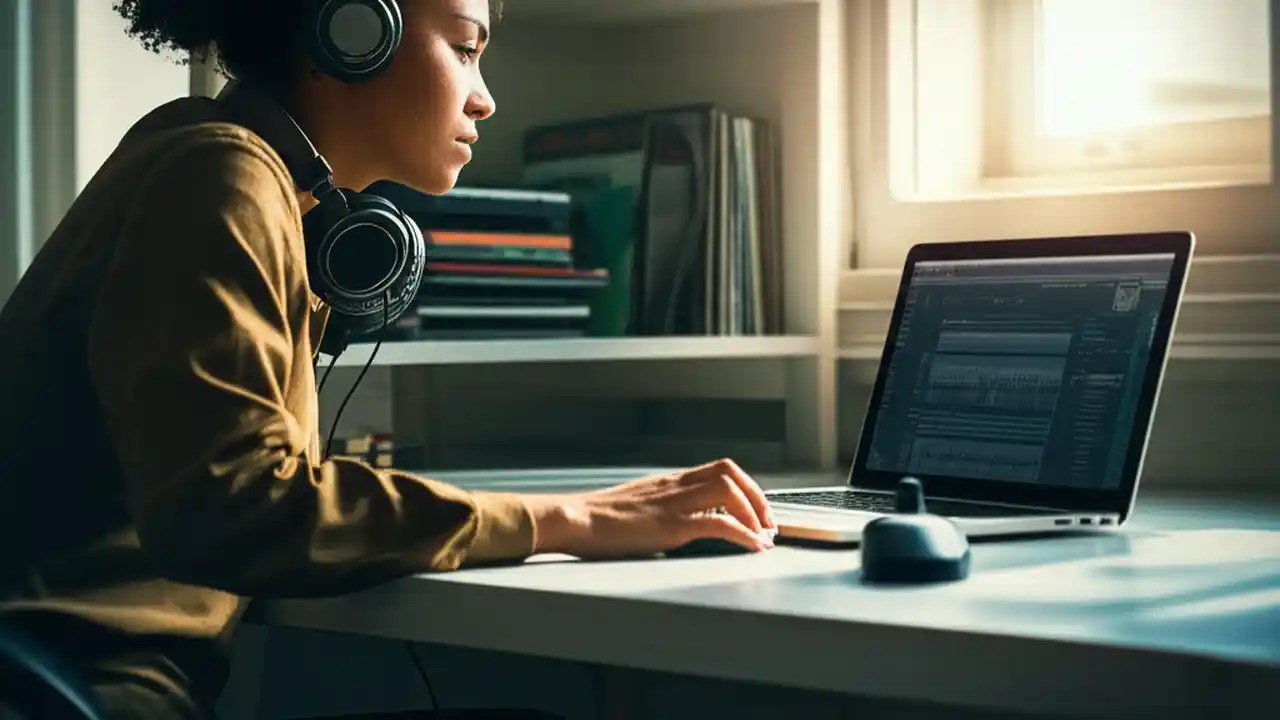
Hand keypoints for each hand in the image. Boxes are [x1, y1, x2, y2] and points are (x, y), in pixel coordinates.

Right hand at [523, 459, 776, 557]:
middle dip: (756, 496)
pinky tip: (752, 546)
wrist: (574, 520)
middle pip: (730, 472)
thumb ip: (662, 507)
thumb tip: (682, 522)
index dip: (745, 486)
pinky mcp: (670, 525)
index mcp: (669, 480)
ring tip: (763, 536)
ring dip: (753, 512)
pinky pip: (716, 522)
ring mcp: (673, 503)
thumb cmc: (598, 519)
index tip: (756, 509)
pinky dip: (742, 534)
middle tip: (768, 523)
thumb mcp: (638, 505)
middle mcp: (675, 485)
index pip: (719, 468)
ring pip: (728, 489)